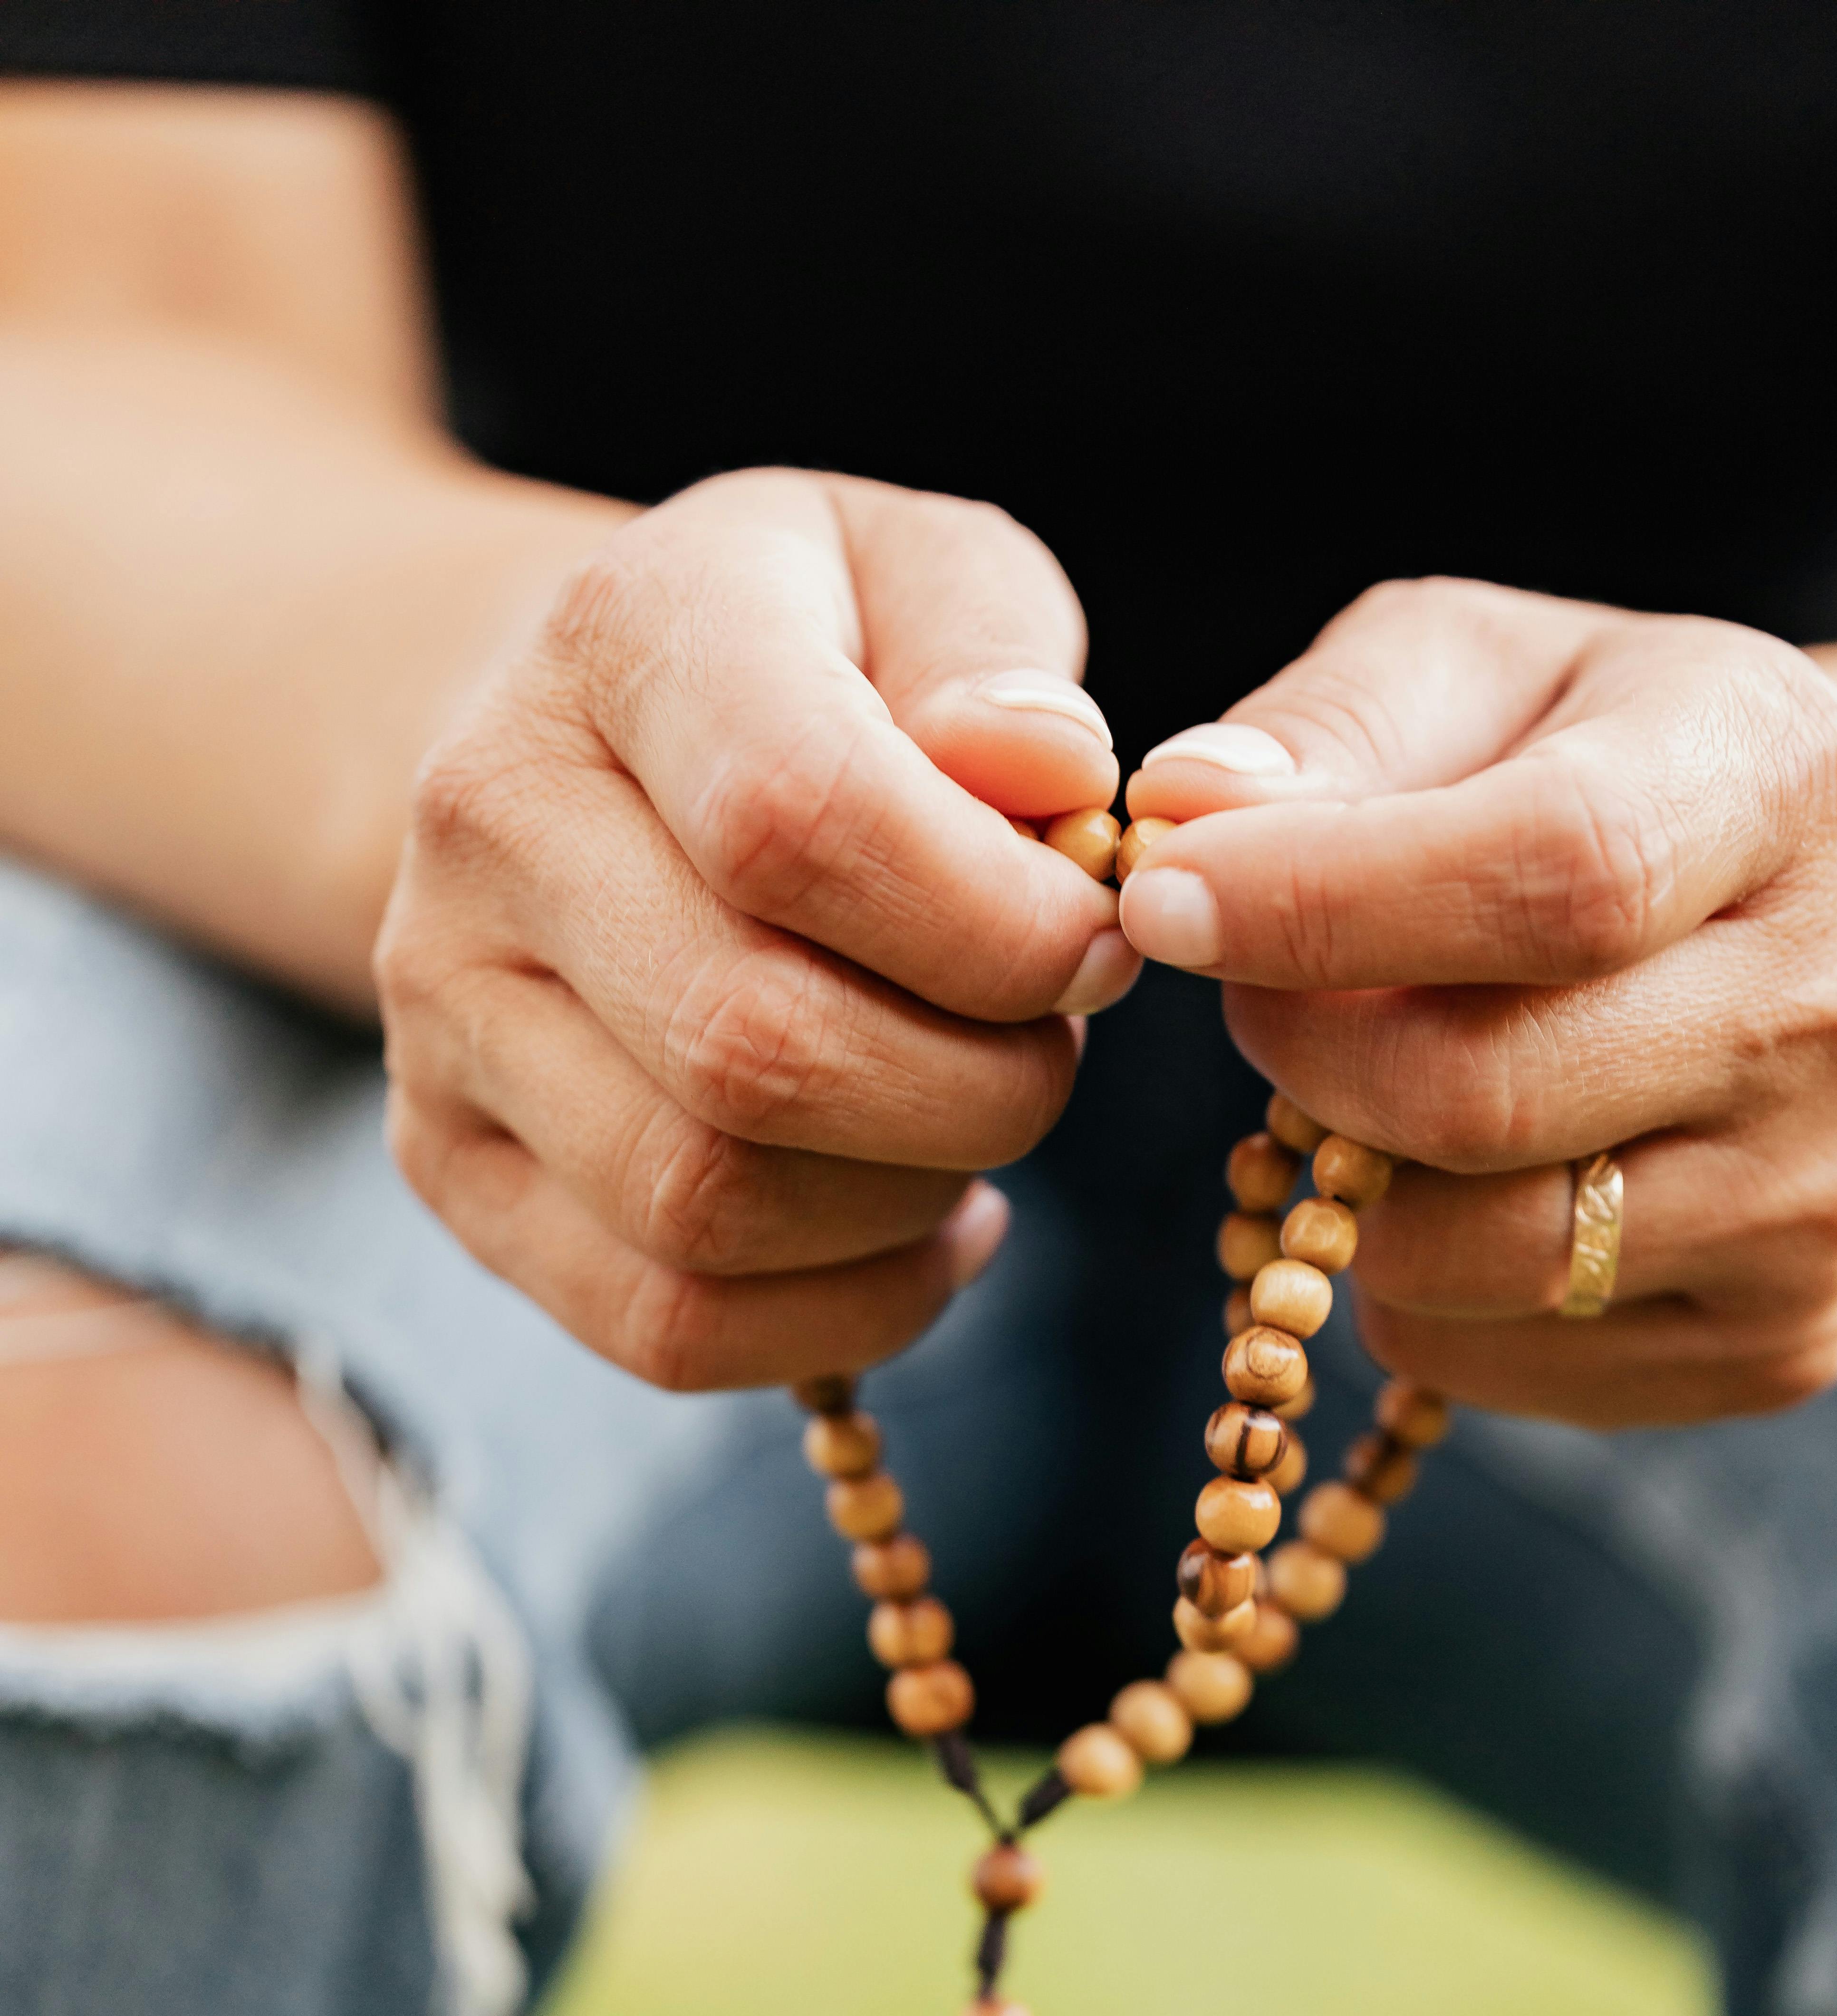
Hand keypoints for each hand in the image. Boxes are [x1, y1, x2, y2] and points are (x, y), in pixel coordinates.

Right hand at [377, 470, 1134, 1387]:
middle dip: (975, 1089)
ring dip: (908, 1201)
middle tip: (1049, 1046)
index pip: (794, 818)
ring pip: (706, 1209)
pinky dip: (846, 1312)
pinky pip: (667, 1320)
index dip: (992, 924)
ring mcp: (443, 1011)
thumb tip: (1052, 775)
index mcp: (620, 638)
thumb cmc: (813, 660)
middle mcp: (488, 823)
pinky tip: (926, 1227)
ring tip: (975, 1119)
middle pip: (753, 1048)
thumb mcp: (923, 576)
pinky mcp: (451, 1164)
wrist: (593, 738)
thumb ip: (998, 653)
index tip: (1096, 943)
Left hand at [1121, 580, 1836, 1426]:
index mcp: (1781, 779)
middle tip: (1252, 1005)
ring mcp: (1827, 1192)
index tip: (1160, 908)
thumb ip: (1328, 727)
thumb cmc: (1593, 776)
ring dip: (1350, 1199)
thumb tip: (1182, 806)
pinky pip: (1507, 1363)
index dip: (1323, 905)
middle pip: (1489, 1095)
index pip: (1549, 873)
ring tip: (1363, 1100)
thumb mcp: (1474, 674)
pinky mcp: (1786, 1334)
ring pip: (1479, 1260)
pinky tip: (1457, 1195)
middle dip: (1305, 1061)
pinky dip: (1420, 1298)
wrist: (1806, 930)